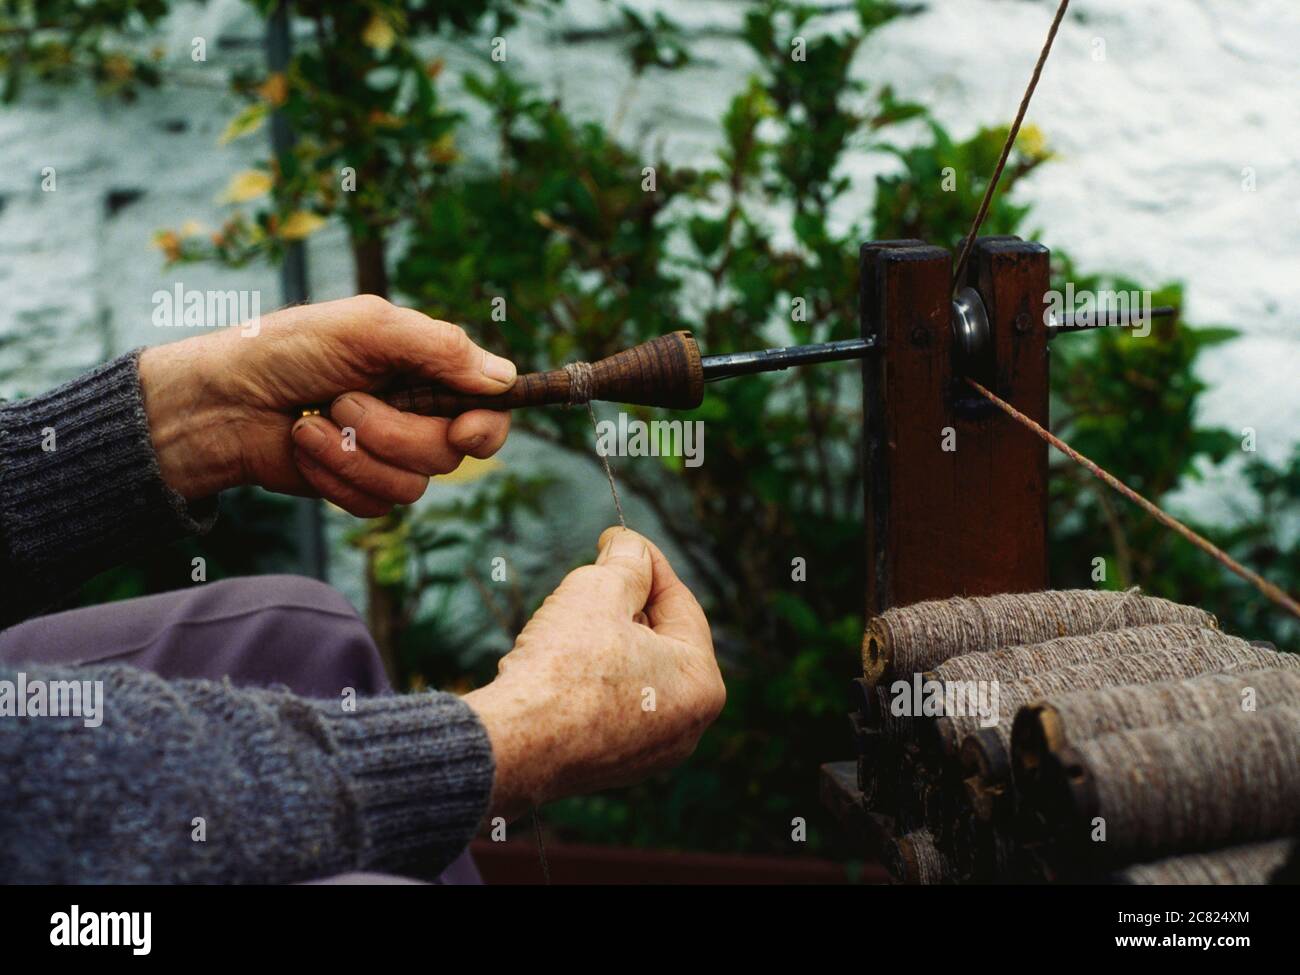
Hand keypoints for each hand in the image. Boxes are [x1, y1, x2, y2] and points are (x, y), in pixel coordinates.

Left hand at [137, 295, 515, 513]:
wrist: (220, 401)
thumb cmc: (287, 350)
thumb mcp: (366, 329)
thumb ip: (439, 348)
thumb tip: (504, 379)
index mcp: (428, 370)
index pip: (490, 410)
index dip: (486, 428)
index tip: (462, 432)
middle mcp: (419, 414)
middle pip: (450, 453)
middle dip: (392, 433)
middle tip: (344, 402)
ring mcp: (390, 455)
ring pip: (412, 486)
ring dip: (354, 455)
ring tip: (313, 422)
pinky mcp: (362, 488)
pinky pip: (376, 504)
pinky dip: (335, 476)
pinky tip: (305, 448)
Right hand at [463, 527, 724, 820]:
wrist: (514, 746)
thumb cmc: (564, 667)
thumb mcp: (599, 590)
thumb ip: (626, 562)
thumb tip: (631, 547)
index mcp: (701, 683)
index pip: (680, 604)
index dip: (646, 563)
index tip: (617, 539)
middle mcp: (687, 726)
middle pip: (659, 640)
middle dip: (624, 605)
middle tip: (591, 575)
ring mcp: (650, 753)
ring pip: (632, 673)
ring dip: (604, 641)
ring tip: (567, 622)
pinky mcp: (610, 767)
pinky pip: (608, 706)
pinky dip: (588, 680)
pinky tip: (557, 665)